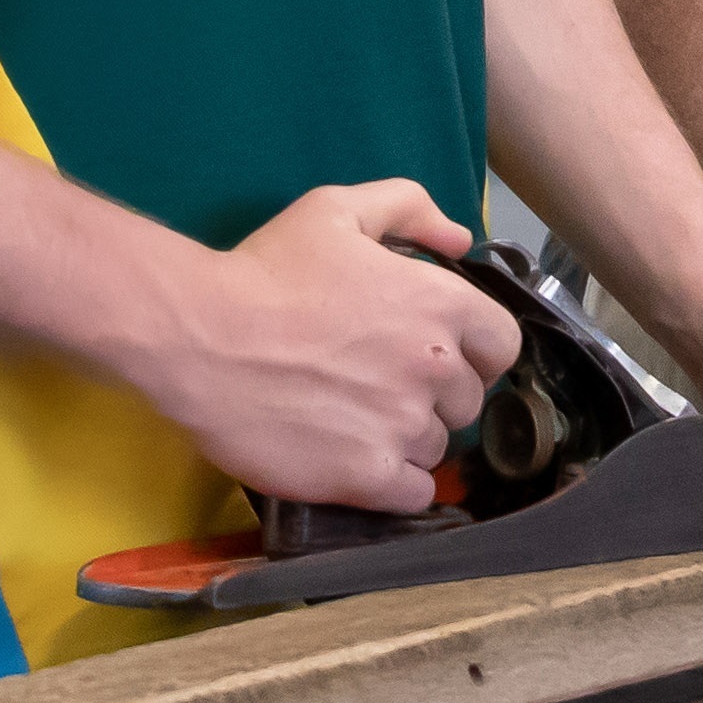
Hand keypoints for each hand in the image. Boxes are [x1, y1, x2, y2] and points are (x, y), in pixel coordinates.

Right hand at [128, 180, 517, 513]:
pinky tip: (363, 464)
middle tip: (379, 385)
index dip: (473, 353)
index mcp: (442, 304)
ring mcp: (403, 425)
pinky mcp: (366, 475)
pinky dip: (396, 485)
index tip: (436, 353)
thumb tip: (459, 241)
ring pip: (438, 448)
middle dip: (434, 396)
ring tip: (357, 421)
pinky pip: (414, 495)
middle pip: (467, 402)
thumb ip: (410, 208)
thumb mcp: (338, 210)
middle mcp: (436, 367)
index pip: (502, 347)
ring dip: (409, 440)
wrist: (200, 336)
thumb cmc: (268, 269)